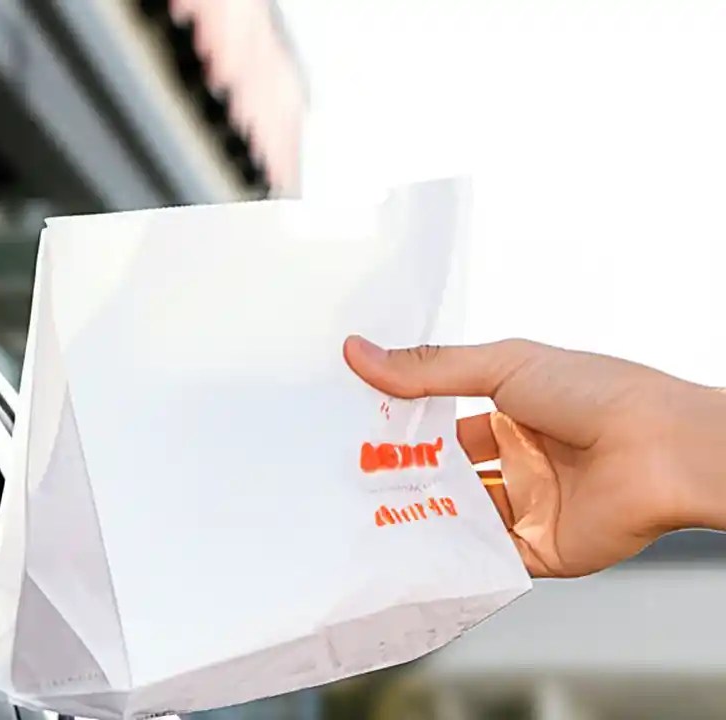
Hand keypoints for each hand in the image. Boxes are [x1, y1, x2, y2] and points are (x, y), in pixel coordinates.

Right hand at [344, 335, 725, 577]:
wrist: (662, 451)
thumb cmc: (599, 395)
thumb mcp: (502, 365)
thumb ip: (429, 368)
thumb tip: (360, 353)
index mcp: (516, 413)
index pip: (447, 424)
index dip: (407, 429)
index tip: (359, 433)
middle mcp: (522, 460)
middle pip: (449, 474)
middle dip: (407, 477)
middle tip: (354, 479)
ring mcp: (530, 507)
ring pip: (462, 518)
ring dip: (424, 517)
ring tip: (370, 515)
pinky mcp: (539, 551)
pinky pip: (486, 559)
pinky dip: (454, 559)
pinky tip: (413, 551)